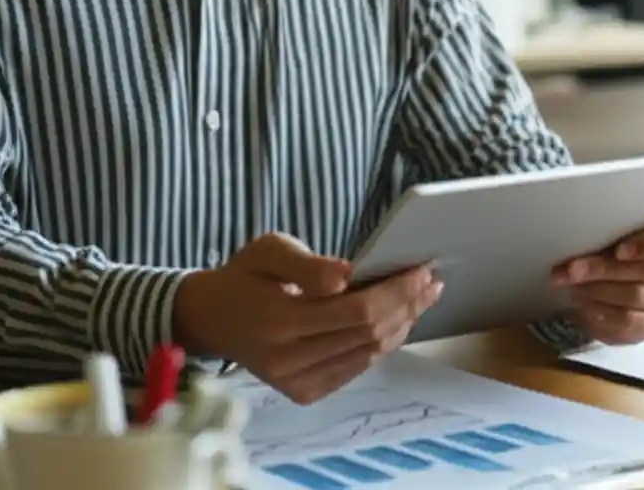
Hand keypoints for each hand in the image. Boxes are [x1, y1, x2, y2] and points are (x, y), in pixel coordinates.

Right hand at [173, 233, 443, 403]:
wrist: (212, 318)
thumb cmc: (247, 276)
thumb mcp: (268, 250)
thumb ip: (307, 264)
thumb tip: (347, 276)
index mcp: (276, 321)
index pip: (355, 311)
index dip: (396, 292)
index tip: (422, 270)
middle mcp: (286, 360)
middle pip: (368, 334)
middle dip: (407, 305)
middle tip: (431, 280)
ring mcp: (296, 383)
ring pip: (369, 354)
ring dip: (403, 323)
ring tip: (423, 296)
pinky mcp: (305, 393)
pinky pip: (358, 366)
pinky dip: (383, 342)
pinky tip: (398, 318)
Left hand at [552, 216, 643, 344]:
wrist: (627, 276)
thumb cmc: (626, 242)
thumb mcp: (624, 228)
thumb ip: (615, 227)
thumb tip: (581, 234)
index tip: (618, 251)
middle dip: (605, 270)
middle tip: (573, 270)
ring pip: (638, 298)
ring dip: (600, 292)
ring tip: (574, 286)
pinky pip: (633, 324)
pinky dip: (604, 316)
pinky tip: (584, 308)